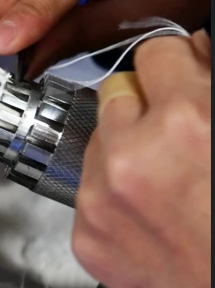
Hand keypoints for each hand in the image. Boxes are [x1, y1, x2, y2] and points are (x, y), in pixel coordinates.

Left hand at [72, 32, 211, 287]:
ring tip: (166, 178)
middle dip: (145, 104)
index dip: (175, 63)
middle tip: (175, 131)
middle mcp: (131, 155)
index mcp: (184, 122)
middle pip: (115, 91)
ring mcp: (99, 197)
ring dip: (124, 147)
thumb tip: (193, 53)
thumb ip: (212, 83)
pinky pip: (88, 190)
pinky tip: (150, 213)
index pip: (154, 53)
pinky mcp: (85, 234)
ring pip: (96, 139)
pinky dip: (112, 194)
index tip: (181, 71)